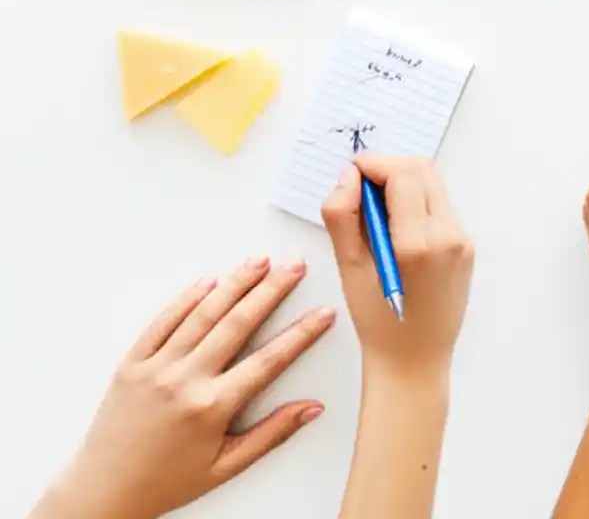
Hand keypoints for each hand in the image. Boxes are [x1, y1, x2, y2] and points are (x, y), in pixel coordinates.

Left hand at [31, 258, 334, 518]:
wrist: (103, 490)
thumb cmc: (166, 481)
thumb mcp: (227, 465)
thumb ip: (272, 433)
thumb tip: (310, 409)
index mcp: (212, 407)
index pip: (269, 360)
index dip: (301, 333)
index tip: (322, 313)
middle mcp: (184, 381)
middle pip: (237, 324)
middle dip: (271, 290)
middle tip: (294, 268)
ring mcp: (155, 368)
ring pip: (202, 314)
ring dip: (234, 284)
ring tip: (258, 262)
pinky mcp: (131, 363)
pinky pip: (162, 322)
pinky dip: (186, 298)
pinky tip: (208, 281)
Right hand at [323, 156, 472, 374]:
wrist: (415, 362)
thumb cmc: (377, 322)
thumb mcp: (348, 268)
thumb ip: (342, 215)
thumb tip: (348, 176)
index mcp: (418, 243)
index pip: (402, 174)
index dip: (372, 164)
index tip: (350, 174)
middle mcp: (449, 237)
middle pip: (422, 171)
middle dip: (388, 169)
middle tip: (359, 190)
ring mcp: (463, 242)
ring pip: (433, 187)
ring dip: (403, 185)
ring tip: (375, 214)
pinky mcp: (467, 249)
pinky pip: (441, 209)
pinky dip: (416, 205)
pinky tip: (396, 231)